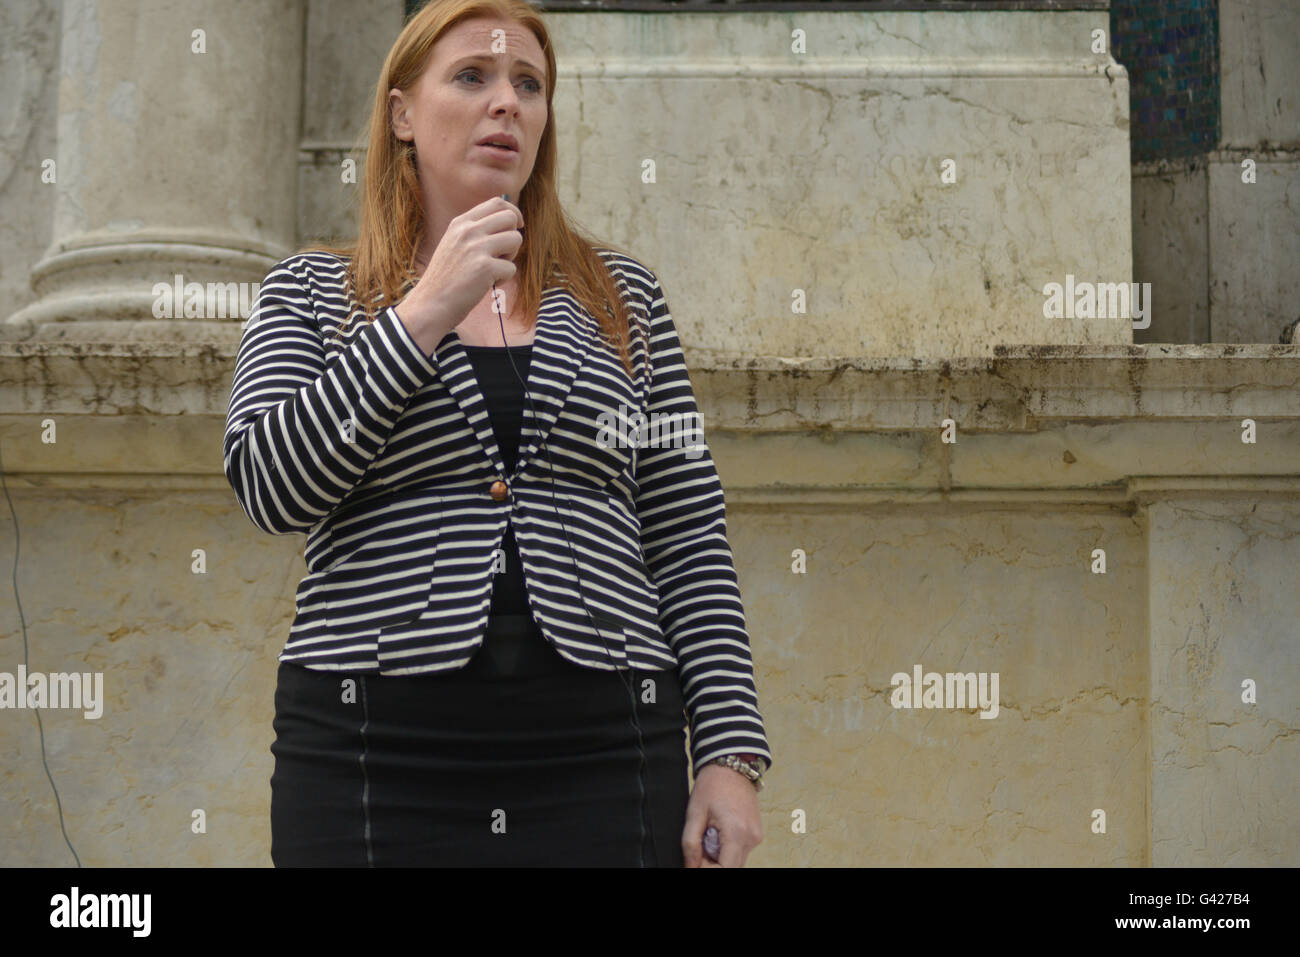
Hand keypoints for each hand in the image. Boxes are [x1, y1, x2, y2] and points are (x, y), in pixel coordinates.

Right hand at [396, 195, 523, 345]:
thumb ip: (474, 232)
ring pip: (516, 239)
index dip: (513, 213)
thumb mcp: (453, 245)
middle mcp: (468, 231)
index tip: (516, 227)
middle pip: (510, 218)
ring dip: (510, 257)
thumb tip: (509, 221)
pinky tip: (487, 285)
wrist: (430, 304)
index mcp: (460, 223)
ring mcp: (476, 248)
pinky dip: (504, 280)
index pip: (496, 202)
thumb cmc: (445, 279)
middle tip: (502, 255)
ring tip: (493, 270)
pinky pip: (512, 268)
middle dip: (513, 237)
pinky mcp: (485, 268)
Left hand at [681, 763, 762, 866]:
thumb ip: (690, 843)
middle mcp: (751, 838)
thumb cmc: (713, 785)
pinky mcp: (756, 833)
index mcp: (736, 833)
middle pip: (731, 868)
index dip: (707, 870)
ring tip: (707, 837)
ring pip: (735, 861)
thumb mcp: (694, 813)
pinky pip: (740, 851)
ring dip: (719, 858)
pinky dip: (727, 850)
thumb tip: (690, 866)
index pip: (725, 870)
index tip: (694, 862)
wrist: (732, 766)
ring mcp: (756, 836)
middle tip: (697, 850)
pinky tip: (717, 834)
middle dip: (712, 865)